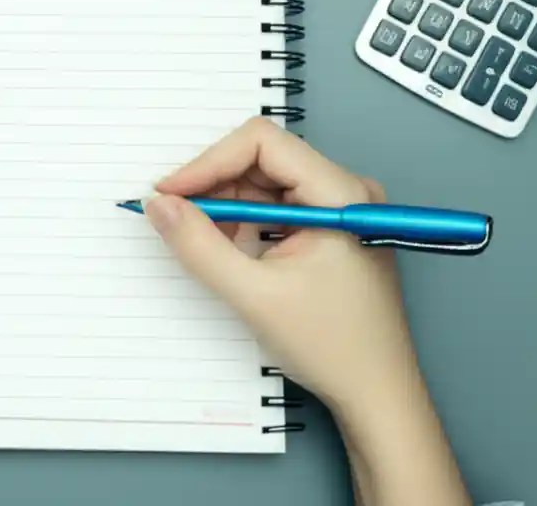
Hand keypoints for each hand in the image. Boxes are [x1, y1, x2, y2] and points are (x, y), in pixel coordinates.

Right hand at [146, 117, 469, 504]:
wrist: (377, 393)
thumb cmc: (334, 347)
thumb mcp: (254, 295)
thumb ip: (200, 246)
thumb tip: (159, 206)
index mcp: (340, 193)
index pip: (262, 143)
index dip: (209, 162)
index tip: (171, 194)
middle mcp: (344, 190)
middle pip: (262, 159)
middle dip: (214, 185)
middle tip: (176, 219)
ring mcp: (338, 208)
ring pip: (264, 182)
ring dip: (226, 206)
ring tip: (204, 243)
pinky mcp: (329, 228)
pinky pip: (276, 206)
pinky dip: (243, 223)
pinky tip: (229, 251)